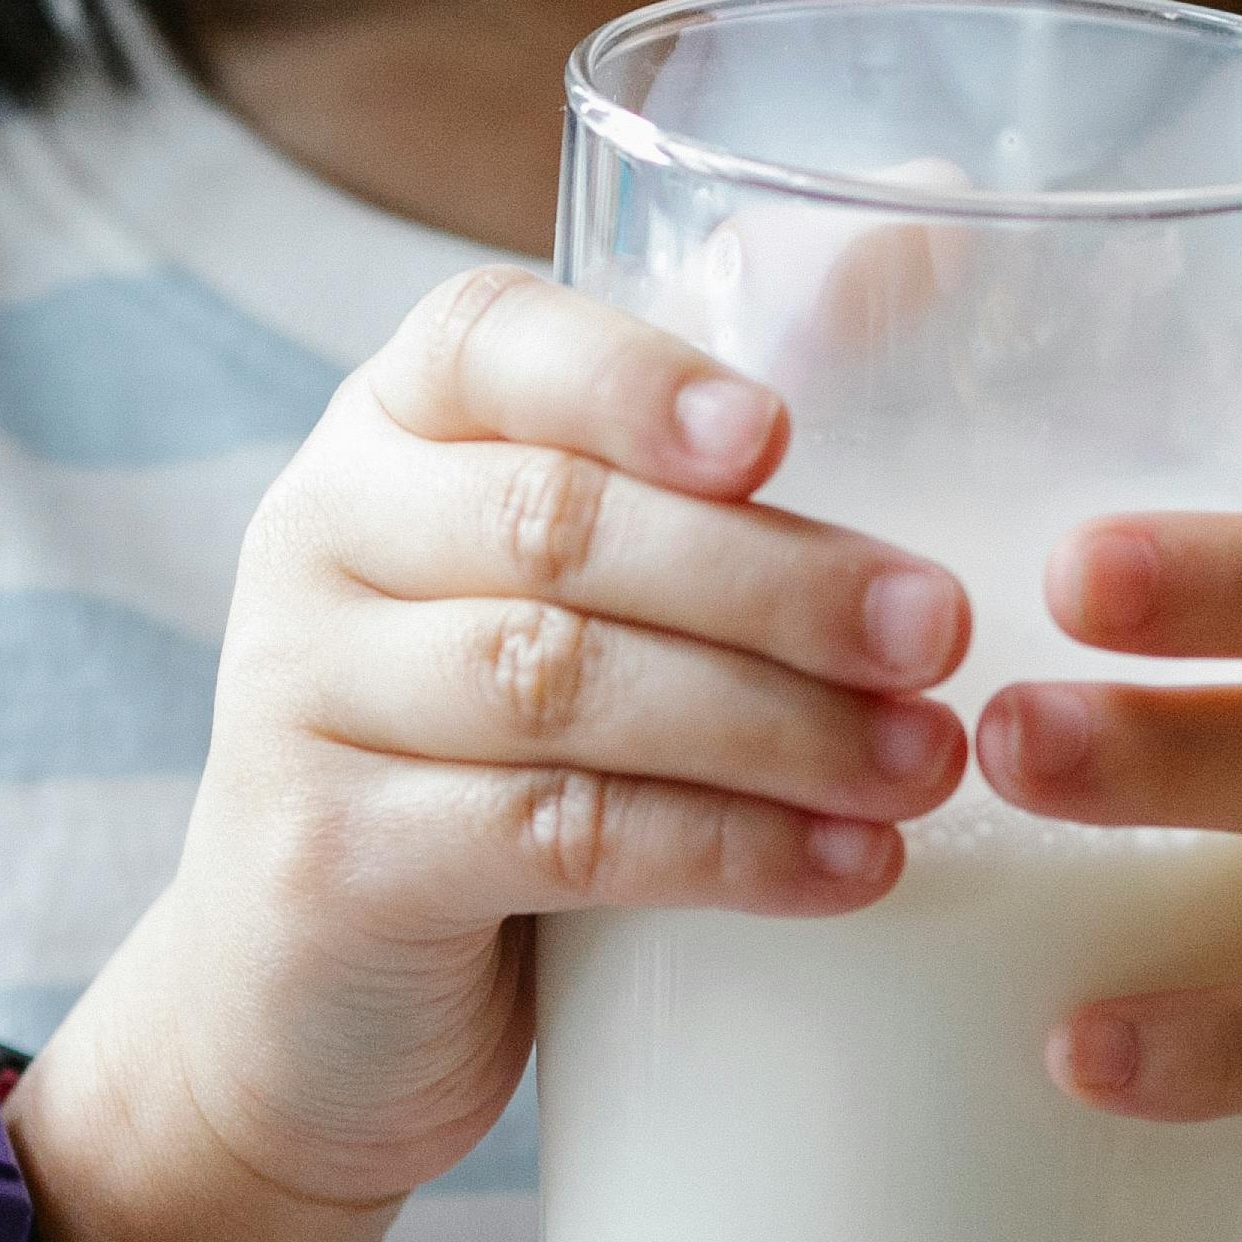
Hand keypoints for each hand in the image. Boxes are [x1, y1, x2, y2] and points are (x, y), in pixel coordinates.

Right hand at [14, 266, 969, 1241]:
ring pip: (563, 682)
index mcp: (389, 429)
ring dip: (778, 722)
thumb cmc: (496, 755)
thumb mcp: (568, 594)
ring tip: (931, 760)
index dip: (634, 377)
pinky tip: (853, 864)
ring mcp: (301, 701)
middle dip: (774, 576)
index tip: (777, 435)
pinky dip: (726, 848)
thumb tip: (937, 227)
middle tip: (941, 627)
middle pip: (559, 525)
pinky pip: (556, 835)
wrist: (301, 1014)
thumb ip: (703, 459)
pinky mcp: (331, 863)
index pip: (488, 339)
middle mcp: (321, 536)